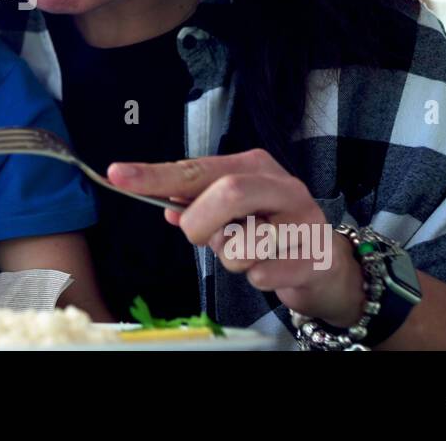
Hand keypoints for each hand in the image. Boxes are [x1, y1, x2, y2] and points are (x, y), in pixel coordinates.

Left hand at [107, 149, 364, 326]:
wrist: (326, 264)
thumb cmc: (271, 231)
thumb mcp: (232, 213)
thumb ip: (197, 204)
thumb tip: (165, 204)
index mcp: (254, 167)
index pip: (197, 168)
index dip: (156, 175)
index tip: (119, 175)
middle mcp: (282, 185)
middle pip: (227, 192)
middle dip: (202, 222)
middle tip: (201, 236)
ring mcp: (302, 220)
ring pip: (244, 243)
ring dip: (231, 258)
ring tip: (247, 254)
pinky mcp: (314, 257)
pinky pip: (262, 274)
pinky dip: (254, 277)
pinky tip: (269, 269)